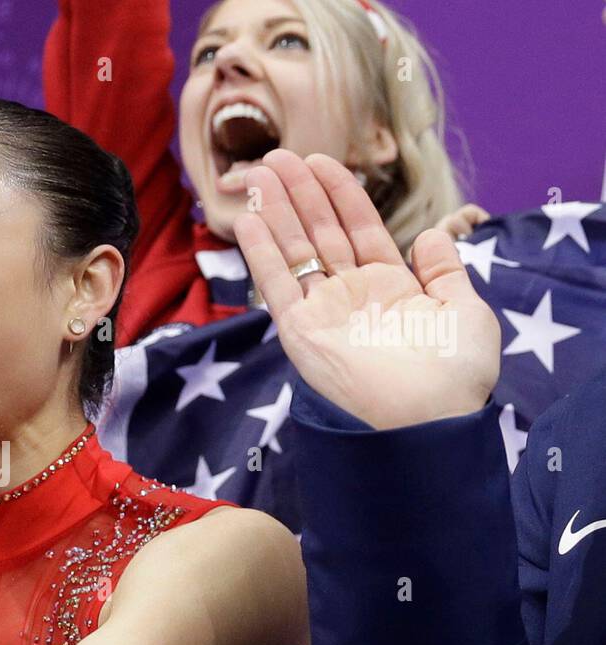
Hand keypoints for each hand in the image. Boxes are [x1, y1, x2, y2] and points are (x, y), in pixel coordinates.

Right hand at [234, 150, 499, 429]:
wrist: (430, 418)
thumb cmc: (455, 372)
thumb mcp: (466, 310)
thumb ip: (447, 271)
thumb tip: (430, 235)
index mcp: (391, 289)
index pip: (358, 229)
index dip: (340, 193)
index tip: (322, 161)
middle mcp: (351, 297)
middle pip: (318, 233)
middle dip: (298, 193)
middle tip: (276, 156)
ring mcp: (323, 313)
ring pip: (293, 251)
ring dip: (275, 210)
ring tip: (258, 172)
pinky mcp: (300, 332)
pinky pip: (276, 285)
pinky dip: (261, 253)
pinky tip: (248, 219)